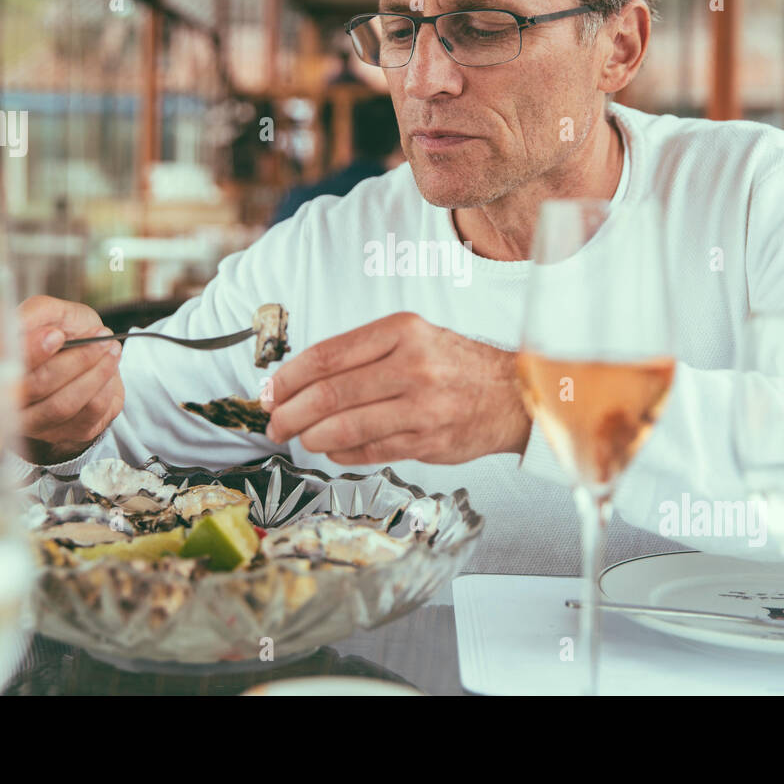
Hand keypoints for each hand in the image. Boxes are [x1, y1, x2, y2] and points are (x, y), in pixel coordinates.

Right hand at [17, 295, 124, 463]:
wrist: (93, 351)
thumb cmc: (65, 330)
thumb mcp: (51, 312)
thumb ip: (34, 313)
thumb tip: (17, 326)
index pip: (4, 367)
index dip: (31, 352)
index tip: (57, 335)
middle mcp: (7, 401)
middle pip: (35, 387)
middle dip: (75, 359)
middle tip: (100, 336)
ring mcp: (33, 423)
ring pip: (63, 404)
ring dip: (95, 373)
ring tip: (111, 347)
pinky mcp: (64, 433)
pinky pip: (88, 414)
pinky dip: (105, 386)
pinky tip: (110, 366)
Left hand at [263, 312, 529, 465]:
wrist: (512, 394)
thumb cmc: (454, 365)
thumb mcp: (413, 338)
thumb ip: (361, 355)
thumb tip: (299, 381)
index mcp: (402, 331)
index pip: (327, 355)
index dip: (289, 377)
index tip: (271, 391)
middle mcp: (412, 366)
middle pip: (330, 394)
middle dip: (291, 412)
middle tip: (274, 422)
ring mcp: (421, 407)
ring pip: (345, 427)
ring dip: (311, 436)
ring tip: (299, 437)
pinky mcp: (427, 441)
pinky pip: (369, 450)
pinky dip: (341, 451)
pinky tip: (331, 447)